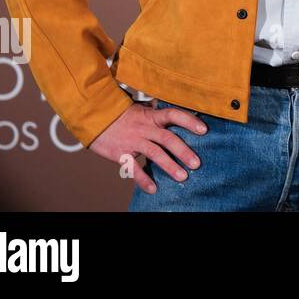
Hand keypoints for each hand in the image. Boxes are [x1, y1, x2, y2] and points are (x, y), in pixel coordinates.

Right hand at [88, 101, 207, 192]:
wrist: (94, 116)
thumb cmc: (120, 114)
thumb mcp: (141, 109)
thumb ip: (156, 114)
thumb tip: (175, 115)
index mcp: (151, 116)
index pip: (174, 115)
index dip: (189, 121)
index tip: (204, 130)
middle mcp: (144, 128)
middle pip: (168, 138)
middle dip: (183, 151)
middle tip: (196, 163)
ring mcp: (133, 141)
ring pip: (154, 153)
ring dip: (170, 166)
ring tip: (182, 177)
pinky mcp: (121, 153)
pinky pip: (133, 168)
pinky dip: (143, 179)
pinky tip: (153, 188)